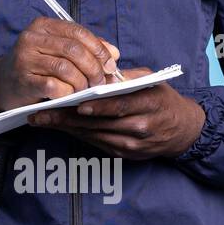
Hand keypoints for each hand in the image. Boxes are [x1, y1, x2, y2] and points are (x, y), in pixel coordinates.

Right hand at [0, 16, 121, 113]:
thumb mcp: (58, 51)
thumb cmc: (36, 67)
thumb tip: (114, 53)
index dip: (98, 49)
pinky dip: (67, 93)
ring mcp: (25, 59)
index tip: (110, 64)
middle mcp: (31, 38)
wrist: (1, 83)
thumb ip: (86, 49)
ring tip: (85, 90)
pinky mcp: (23, 80)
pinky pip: (55, 86)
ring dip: (82, 83)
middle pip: (74, 50)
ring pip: (66, 69)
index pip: (77, 32)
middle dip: (93, 68)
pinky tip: (68, 96)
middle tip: (100, 81)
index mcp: (42, 26)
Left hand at [25, 67, 205, 159]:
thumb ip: (125, 77)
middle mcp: (140, 127)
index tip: (72, 103)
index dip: (94, 107)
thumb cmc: (162, 100)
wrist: (184, 131)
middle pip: (98, 123)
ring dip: (65, 128)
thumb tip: (97, 70)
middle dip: (66, 118)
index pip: (118, 105)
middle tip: (40, 114)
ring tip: (42, 119)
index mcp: (148, 104)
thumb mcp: (150, 82)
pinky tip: (59, 127)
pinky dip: (77, 134)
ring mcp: (132, 144)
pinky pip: (96, 143)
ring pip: (93, 135)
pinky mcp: (125, 155)